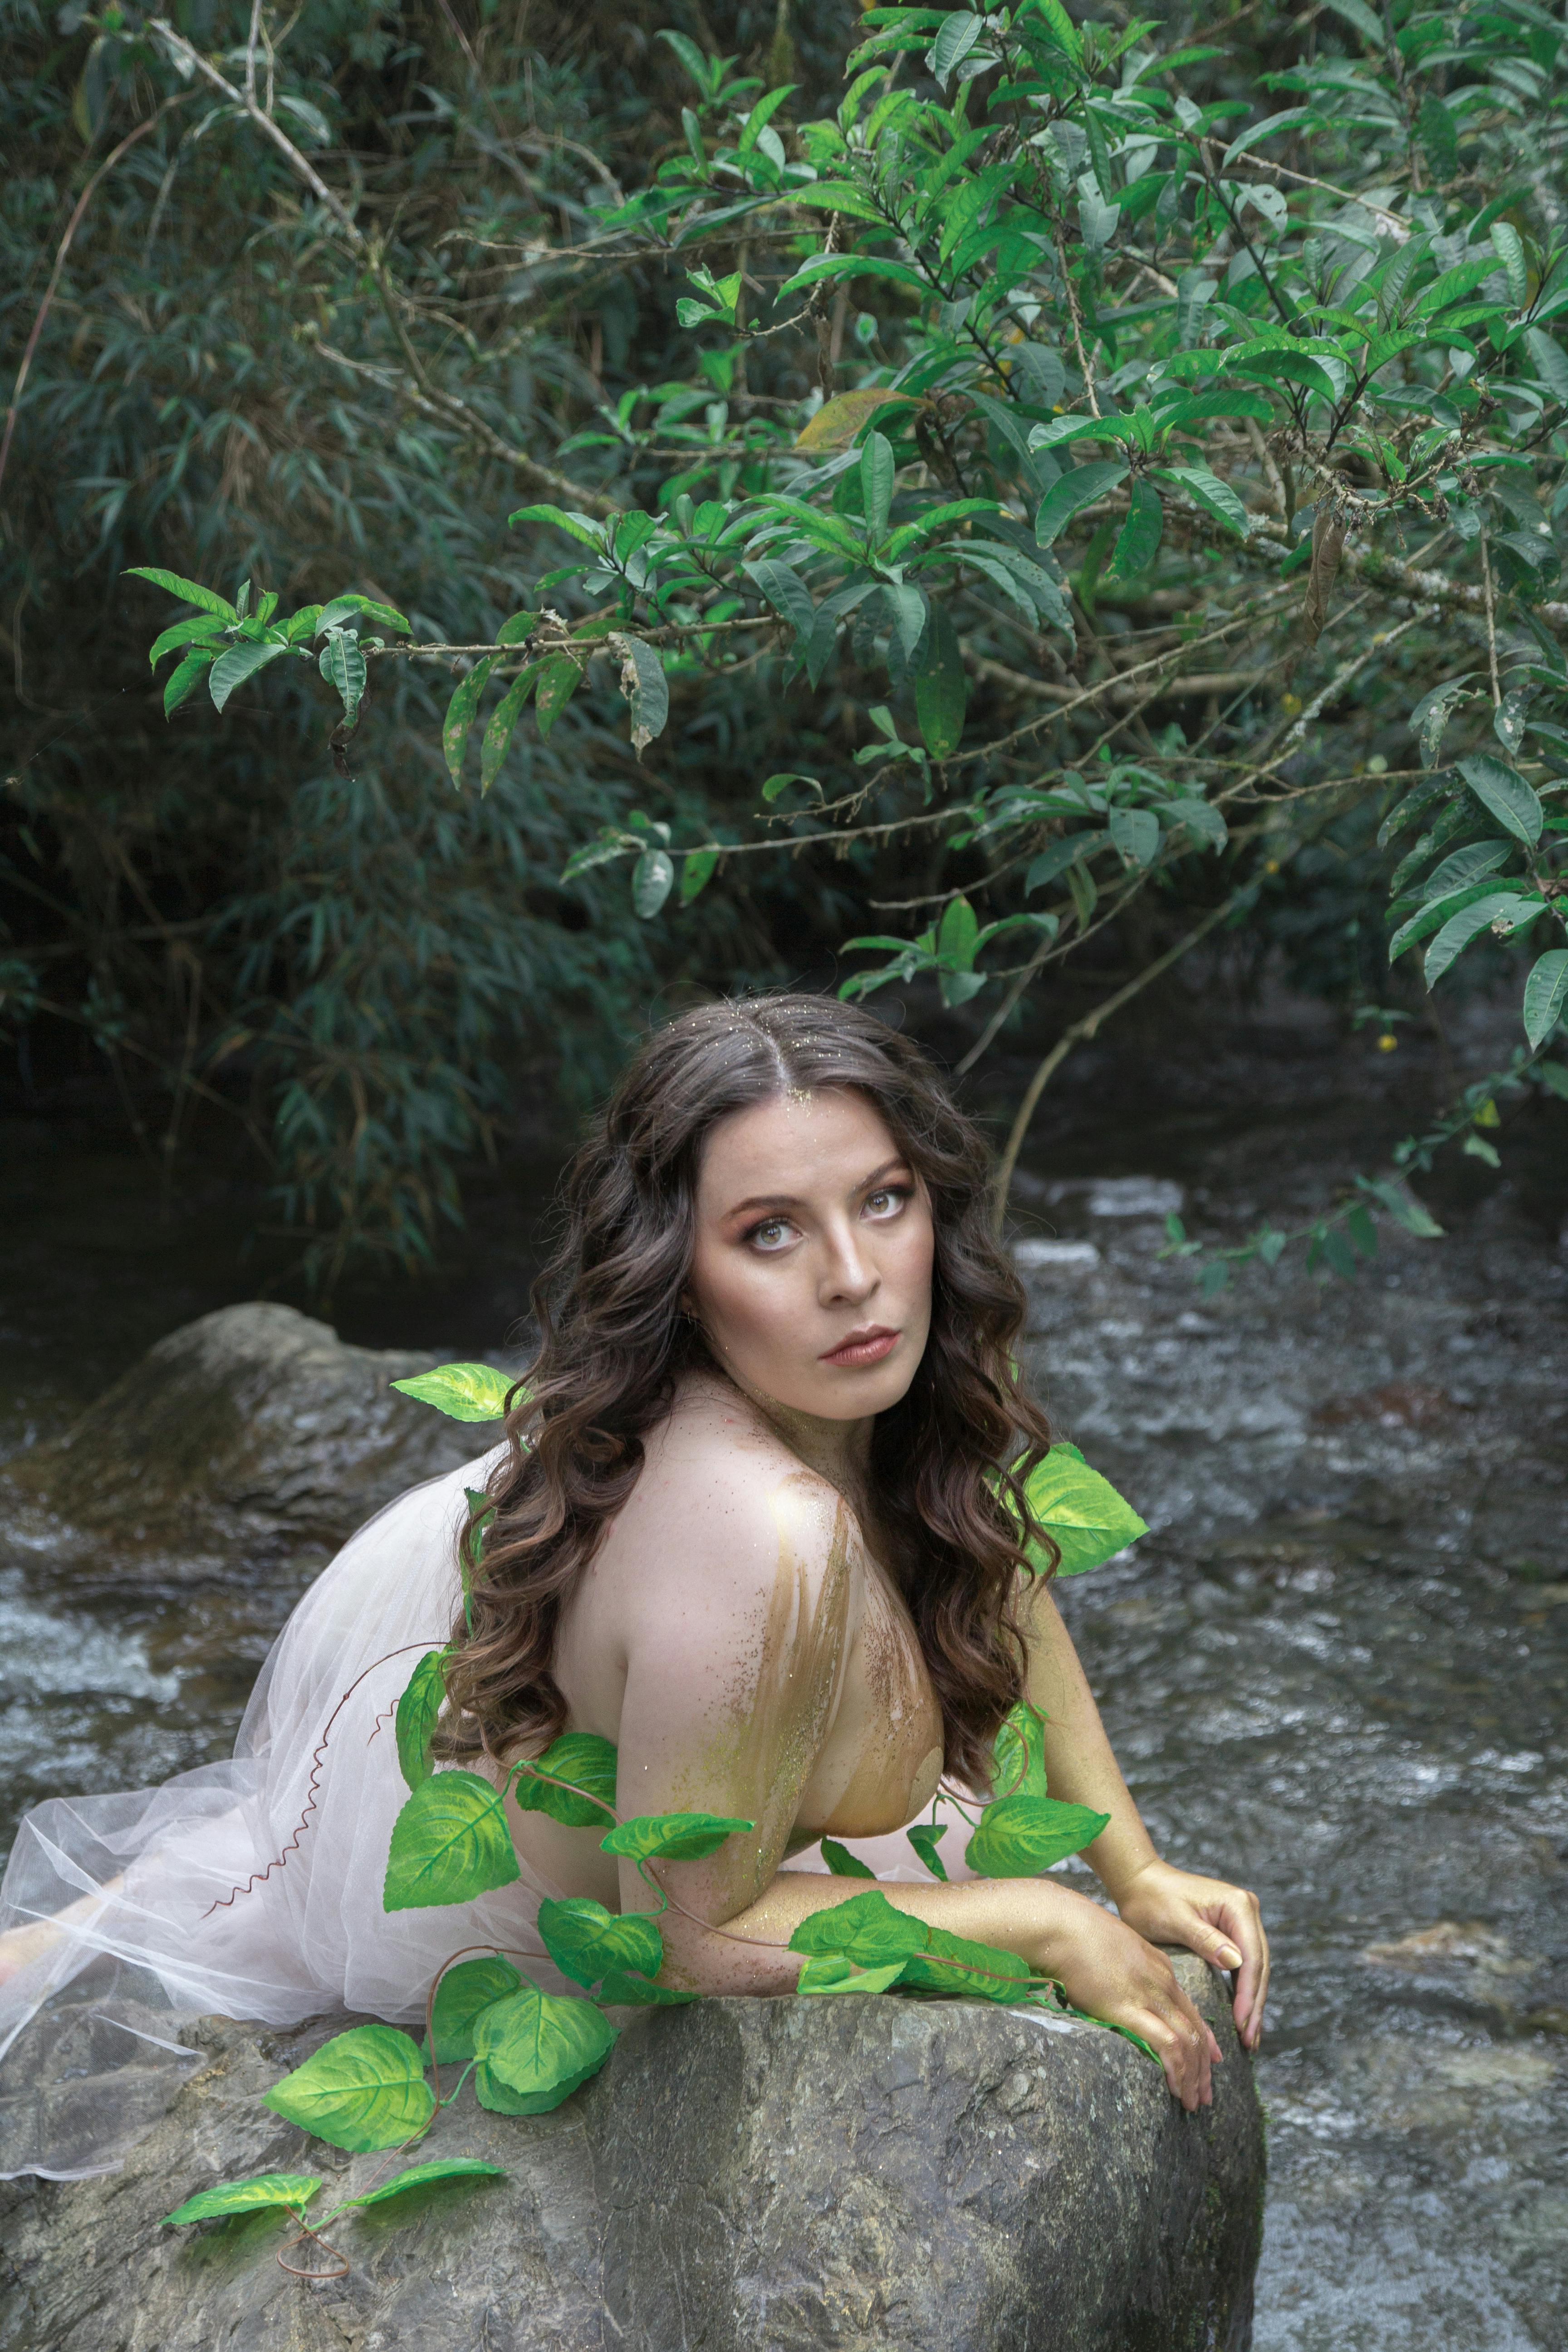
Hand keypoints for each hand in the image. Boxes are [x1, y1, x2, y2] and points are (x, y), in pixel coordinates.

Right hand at [1034, 1888, 1222, 2111]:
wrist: (1063, 1924)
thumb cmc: (1077, 1934)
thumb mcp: (1113, 1951)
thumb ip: (1124, 1973)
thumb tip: (1117, 1991)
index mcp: (1160, 1967)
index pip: (1191, 2010)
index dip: (1205, 2039)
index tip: (1212, 2061)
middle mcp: (1162, 1982)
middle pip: (1196, 2030)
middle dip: (1205, 2067)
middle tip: (1206, 2094)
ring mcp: (1149, 1995)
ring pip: (1188, 2041)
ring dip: (1195, 2076)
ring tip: (1194, 2101)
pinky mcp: (1130, 2008)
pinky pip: (1167, 2044)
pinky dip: (1178, 2069)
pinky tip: (1178, 2088)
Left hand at [1109, 1858, 1268, 2051]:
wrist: (1139, 1881)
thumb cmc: (1151, 1898)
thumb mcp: (1175, 1920)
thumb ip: (1206, 1939)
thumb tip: (1237, 1962)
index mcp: (1238, 1905)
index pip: (1251, 1957)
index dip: (1248, 1994)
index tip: (1241, 2024)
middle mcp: (1246, 1910)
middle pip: (1258, 1965)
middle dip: (1254, 2004)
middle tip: (1250, 2041)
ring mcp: (1240, 1920)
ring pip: (1254, 1969)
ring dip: (1252, 2002)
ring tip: (1249, 2037)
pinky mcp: (1231, 1930)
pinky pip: (1243, 1966)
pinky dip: (1243, 1991)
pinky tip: (1241, 2015)